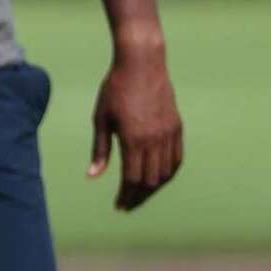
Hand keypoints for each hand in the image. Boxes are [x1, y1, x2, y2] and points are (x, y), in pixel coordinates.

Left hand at [88, 51, 183, 210]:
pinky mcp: (177, 128)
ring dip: (153, 188)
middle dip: (138, 197)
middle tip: (128, 205)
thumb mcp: (101, 118)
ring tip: (140, 194)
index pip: (132, 179)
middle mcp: (154, 140)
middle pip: (150, 181)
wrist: (142, 64)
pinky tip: (157, 178)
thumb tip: (93, 175)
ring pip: (166, 174)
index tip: (119, 206)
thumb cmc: (115, 89)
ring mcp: (168, 134)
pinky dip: (168, 174)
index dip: (126, 196)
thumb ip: (100, 149)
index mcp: (132, 139)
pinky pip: (176, 160)